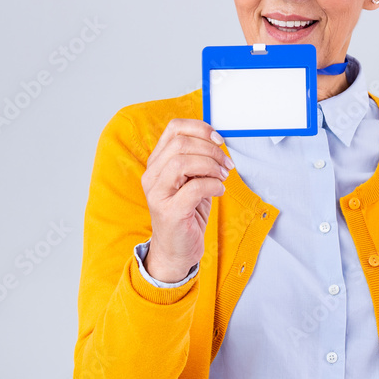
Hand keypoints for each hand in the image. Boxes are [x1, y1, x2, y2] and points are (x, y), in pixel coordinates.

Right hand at [140, 118, 232, 282]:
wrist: (176, 250)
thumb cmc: (186, 213)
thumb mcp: (191, 181)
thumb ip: (197, 161)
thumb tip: (217, 142)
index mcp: (157, 163)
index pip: (174, 129)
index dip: (200, 128)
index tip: (218, 140)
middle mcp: (152, 176)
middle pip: (180, 143)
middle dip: (210, 149)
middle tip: (226, 163)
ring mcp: (158, 194)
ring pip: (182, 162)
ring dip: (210, 166)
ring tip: (222, 176)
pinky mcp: (170, 211)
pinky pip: (194, 187)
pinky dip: (213, 185)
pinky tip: (219, 191)